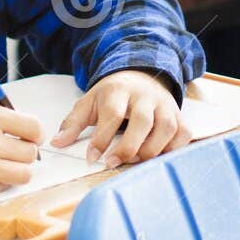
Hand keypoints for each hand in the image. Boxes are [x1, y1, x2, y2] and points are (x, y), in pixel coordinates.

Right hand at [0, 98, 42, 198]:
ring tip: (5, 163)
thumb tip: (30, 131)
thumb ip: (3, 118)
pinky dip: (0, 180)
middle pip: (31, 153)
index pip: (34, 128)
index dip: (36, 134)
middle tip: (14, 150)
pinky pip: (4, 186)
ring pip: (24, 174)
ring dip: (18, 169)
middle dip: (25, 152)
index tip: (32, 136)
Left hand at [51, 70, 188, 168]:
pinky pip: (183, 134)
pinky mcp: (179, 115)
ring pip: (166, 128)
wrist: (141, 76)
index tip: (92, 157)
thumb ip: (73, 122)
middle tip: (112, 163)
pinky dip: (172, 150)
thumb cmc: (113, 95)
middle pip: (142, 121)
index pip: (113, 114)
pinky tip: (156, 157)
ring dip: (150, 150)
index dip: (102, 138)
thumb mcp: (89, 102)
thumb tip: (57, 143)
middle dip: (127, 147)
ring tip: (134, 161)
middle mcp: (145, 96)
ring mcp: (165, 105)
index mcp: (119, 90)